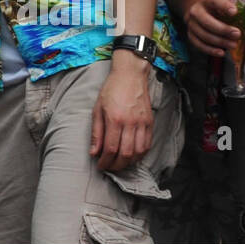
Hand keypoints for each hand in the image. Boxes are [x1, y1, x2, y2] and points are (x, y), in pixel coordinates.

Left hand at [91, 54, 154, 171]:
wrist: (130, 75)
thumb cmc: (111, 90)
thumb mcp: (97, 108)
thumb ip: (96, 132)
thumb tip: (94, 152)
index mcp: (114, 119)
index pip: (110, 148)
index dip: (105, 161)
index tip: (100, 166)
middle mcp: (130, 123)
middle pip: (125, 154)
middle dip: (116, 166)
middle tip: (109, 168)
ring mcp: (142, 123)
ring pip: (138, 152)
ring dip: (128, 163)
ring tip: (119, 164)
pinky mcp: (150, 123)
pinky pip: (147, 145)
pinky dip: (140, 155)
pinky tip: (132, 156)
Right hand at [183, 0, 241, 57]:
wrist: (196, 10)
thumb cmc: (215, 9)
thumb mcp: (225, 7)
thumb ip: (240, 16)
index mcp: (206, 0)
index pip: (214, 1)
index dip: (224, 6)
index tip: (235, 12)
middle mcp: (196, 10)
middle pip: (206, 21)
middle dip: (223, 29)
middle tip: (237, 34)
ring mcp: (191, 23)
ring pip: (203, 34)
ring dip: (219, 41)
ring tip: (233, 45)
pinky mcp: (190, 34)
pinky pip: (198, 44)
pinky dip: (210, 50)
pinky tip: (221, 53)